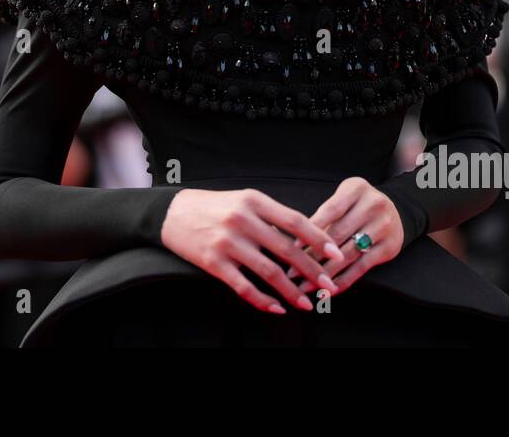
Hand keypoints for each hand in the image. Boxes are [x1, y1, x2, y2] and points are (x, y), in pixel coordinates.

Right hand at [159, 188, 344, 313]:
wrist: (172, 213)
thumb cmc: (213, 206)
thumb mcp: (243, 200)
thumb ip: (270, 216)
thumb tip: (302, 239)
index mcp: (254, 201)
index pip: (295, 221)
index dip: (319, 239)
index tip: (336, 254)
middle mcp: (242, 220)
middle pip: (287, 250)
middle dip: (312, 270)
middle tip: (328, 285)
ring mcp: (227, 242)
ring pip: (269, 272)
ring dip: (292, 292)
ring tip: (307, 304)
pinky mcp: (213, 262)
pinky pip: (244, 287)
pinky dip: (263, 301)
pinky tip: (276, 308)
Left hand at [283, 177, 404, 296]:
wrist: (396, 211)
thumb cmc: (359, 205)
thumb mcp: (345, 198)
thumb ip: (325, 215)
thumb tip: (297, 242)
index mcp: (357, 189)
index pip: (330, 210)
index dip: (312, 229)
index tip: (294, 247)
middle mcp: (373, 205)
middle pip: (338, 235)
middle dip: (313, 256)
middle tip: (293, 273)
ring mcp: (383, 227)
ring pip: (348, 254)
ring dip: (325, 273)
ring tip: (306, 285)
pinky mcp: (389, 248)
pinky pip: (362, 267)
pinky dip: (344, 280)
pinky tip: (329, 290)